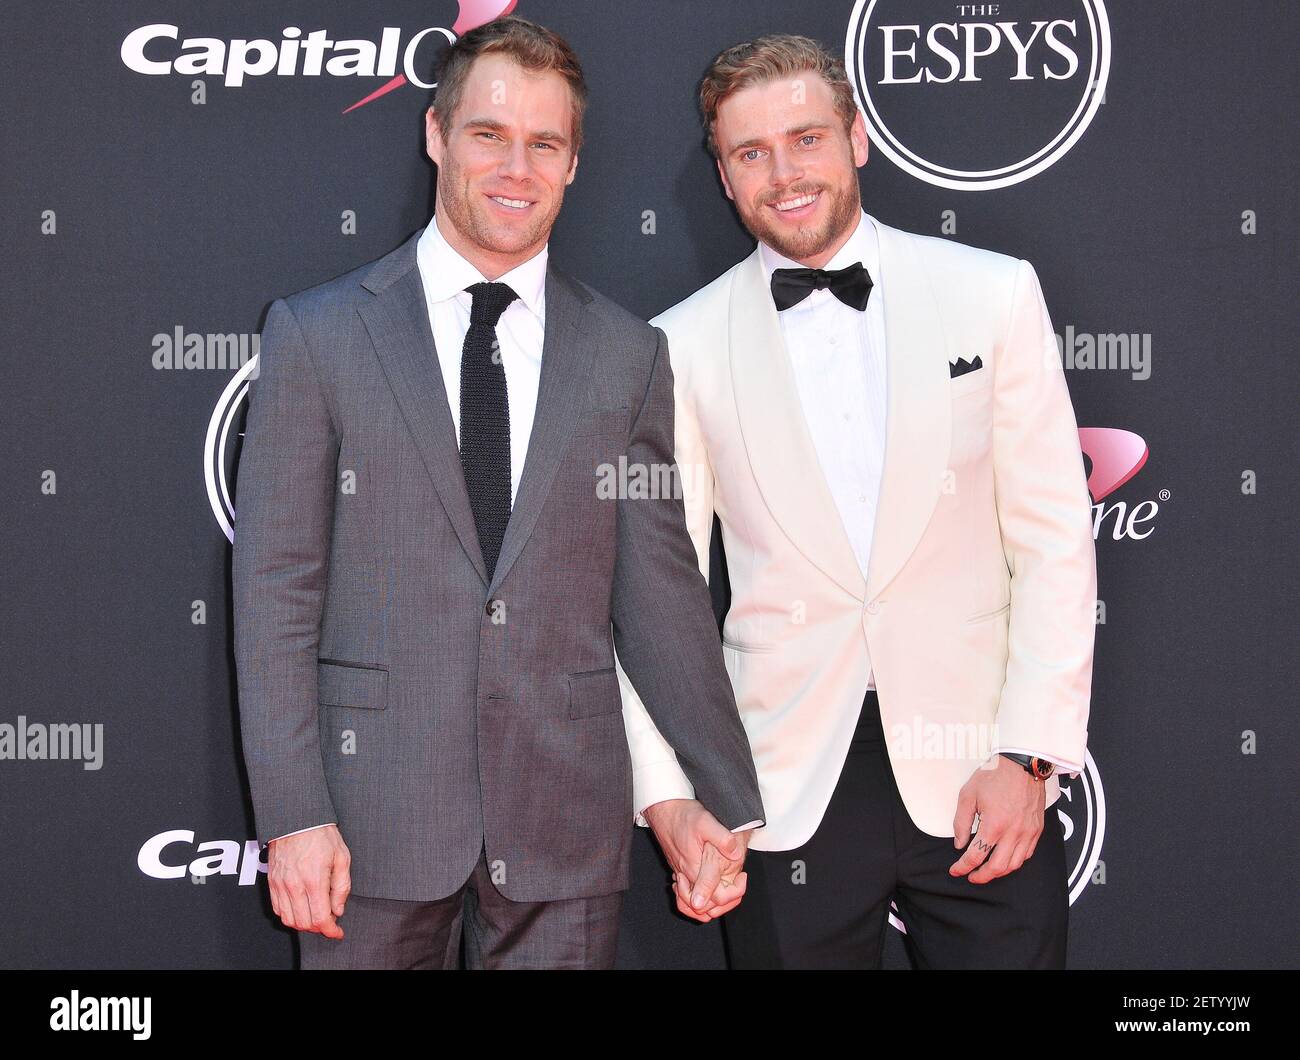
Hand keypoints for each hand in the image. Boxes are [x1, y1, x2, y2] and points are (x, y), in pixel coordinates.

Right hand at [266, 824, 350, 937]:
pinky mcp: (272, 881)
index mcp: (314, 880)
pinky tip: (301, 907)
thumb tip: (338, 909)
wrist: (297, 818)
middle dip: (318, 928)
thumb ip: (342, 886)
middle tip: (329, 921)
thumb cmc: (321, 834)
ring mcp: (280, 884)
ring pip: (289, 920)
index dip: (331, 930)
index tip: (337, 932)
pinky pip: (277, 909)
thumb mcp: (342, 857)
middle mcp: (294, 885)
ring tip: (315, 914)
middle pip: (304, 923)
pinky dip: (289, 915)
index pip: (320, 918)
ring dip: (303, 923)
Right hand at [643, 799, 749, 921]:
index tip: (742, 877)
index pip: (714, 900)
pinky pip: (686, 896)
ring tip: (727, 890)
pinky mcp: (678, 869)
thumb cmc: (683, 815)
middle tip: (737, 885)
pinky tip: (709, 886)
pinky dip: (698, 898)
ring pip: (692, 906)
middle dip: (725, 904)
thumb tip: (735, 854)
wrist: (662, 810)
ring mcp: (680, 873)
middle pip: (704, 910)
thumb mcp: (706, 821)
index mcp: (694, 868)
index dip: (734, 894)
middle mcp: (685, 875)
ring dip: (711, 905)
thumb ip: (722, 839)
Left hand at [950, 756, 1045, 883]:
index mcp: (994, 825)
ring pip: (1014, 865)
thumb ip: (961, 822)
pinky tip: (1005, 859)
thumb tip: (959, 843)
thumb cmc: (995, 775)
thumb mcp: (968, 795)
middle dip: (981, 876)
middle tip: (971, 876)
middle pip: (997, 867)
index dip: (963, 867)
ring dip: (999, 872)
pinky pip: (1027, 854)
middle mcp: (1013, 833)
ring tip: (987, 870)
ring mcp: (1028, 832)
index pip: (976, 856)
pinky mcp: (1037, 829)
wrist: (1022, 764)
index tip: (956, 870)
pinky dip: (1014, 862)